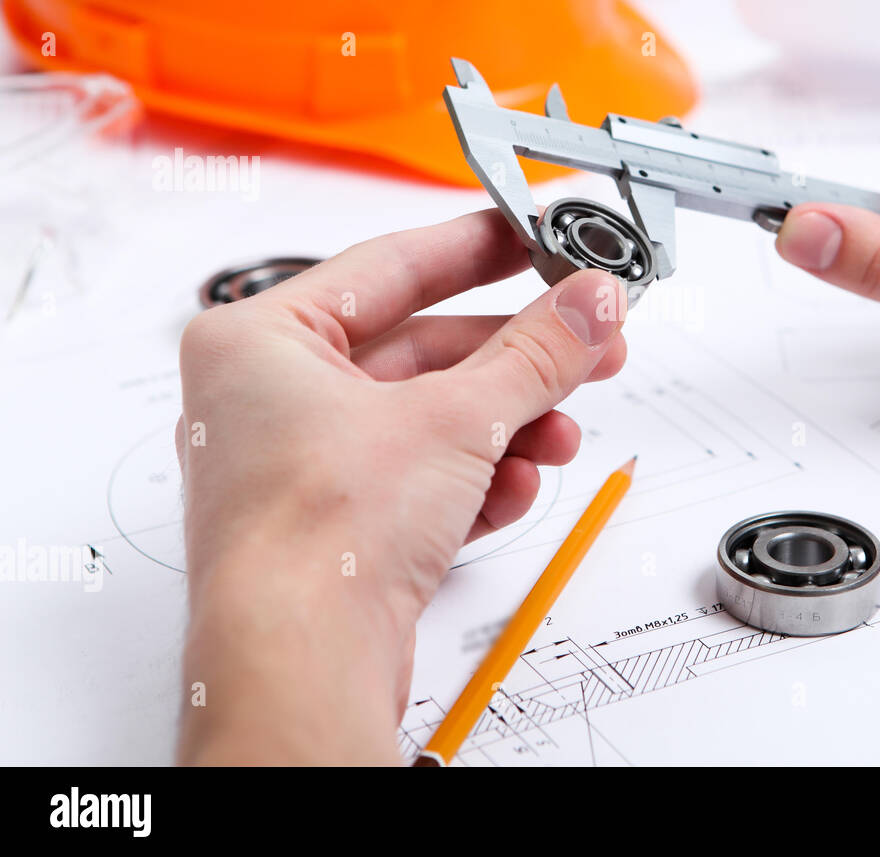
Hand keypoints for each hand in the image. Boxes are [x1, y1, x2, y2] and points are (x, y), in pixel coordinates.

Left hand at [176, 210, 626, 763]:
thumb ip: (537, 352)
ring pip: (432, 419)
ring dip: (509, 425)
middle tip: (588, 339)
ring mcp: (306, 466)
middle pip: (424, 350)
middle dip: (516, 359)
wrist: (300, 669)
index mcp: (263, 341)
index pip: (391, 266)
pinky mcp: (341, 524)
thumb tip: (590, 302)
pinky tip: (516, 487)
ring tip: (561, 431)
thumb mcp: (456, 419)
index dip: (478, 248)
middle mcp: (274, 398)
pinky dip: (478, 477)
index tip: (537, 236)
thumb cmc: (316, 540)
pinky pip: (425, 476)